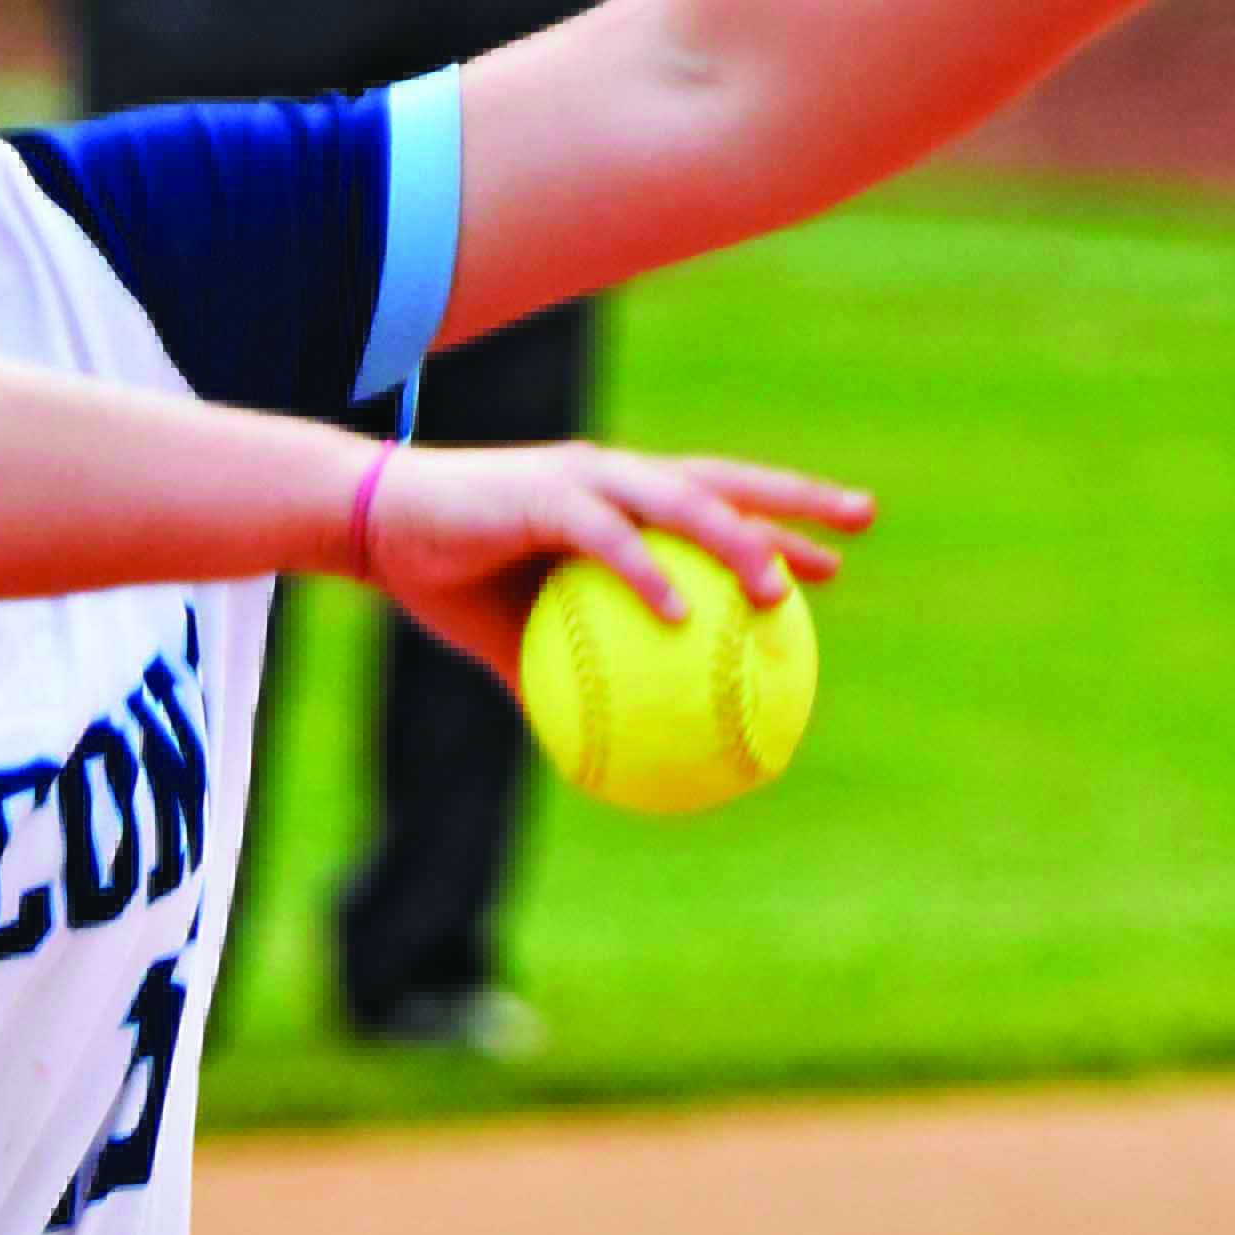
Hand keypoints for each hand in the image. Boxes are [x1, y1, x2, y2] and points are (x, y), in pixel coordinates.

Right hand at [352, 441, 866, 686]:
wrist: (375, 528)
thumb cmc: (446, 575)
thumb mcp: (513, 644)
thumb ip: (562, 683)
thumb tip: (593, 756)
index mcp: (618, 500)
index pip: (715, 504)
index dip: (776, 527)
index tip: (830, 567)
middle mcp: (614, 477)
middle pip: (724, 481)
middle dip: (795, 500)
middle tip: (860, 524)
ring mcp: (584, 480)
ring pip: (681, 500)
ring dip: (736, 540)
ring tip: (781, 587)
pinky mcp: (544, 494)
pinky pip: (610, 539)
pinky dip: (648, 573)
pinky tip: (681, 615)